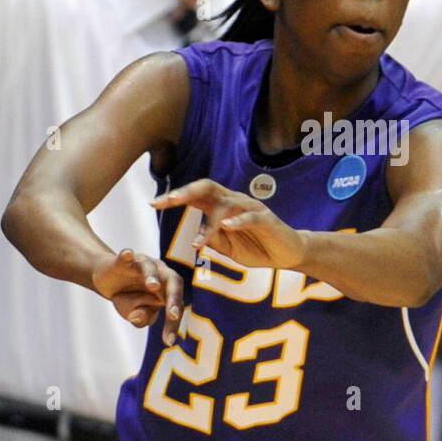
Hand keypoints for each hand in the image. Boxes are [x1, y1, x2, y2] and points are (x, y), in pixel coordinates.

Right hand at [91, 249, 183, 345]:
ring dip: (152, 276)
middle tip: (172, 313)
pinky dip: (127, 256)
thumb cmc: (128, 297)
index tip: (168, 341)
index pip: (176, 306)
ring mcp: (143, 264)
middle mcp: (161, 273)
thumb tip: (137, 317)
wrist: (108, 279)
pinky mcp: (124, 260)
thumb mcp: (133, 312)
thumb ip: (140, 317)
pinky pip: (126, 256)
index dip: (172, 324)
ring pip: (150, 267)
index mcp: (169, 289)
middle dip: (174, 297)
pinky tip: (127, 255)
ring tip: (152, 286)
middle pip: (173, 281)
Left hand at [153, 180, 304, 270]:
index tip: (153, 204)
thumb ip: (213, 240)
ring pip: (226, 205)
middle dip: (186, 192)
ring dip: (209, 222)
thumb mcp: (228, 249)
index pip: (195, 195)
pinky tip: (226, 227)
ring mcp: (250, 207)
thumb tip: (195, 237)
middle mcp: (234, 201)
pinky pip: (249, 217)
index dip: (174, 198)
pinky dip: (237, 221)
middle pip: (207, 187)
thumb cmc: (256, 248)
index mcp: (221, 206)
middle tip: (167, 201)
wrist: (288, 253)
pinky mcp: (266, 218)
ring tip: (197, 241)